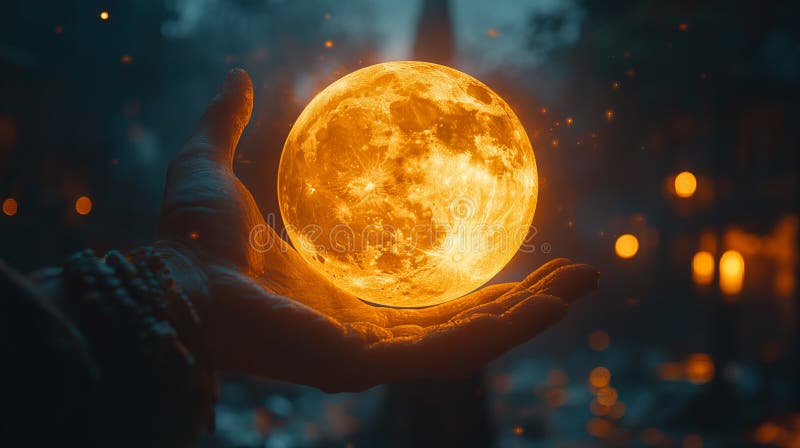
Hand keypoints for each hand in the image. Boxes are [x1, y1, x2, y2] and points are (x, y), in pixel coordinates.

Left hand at [157, 69, 597, 391]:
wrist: (167, 286)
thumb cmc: (186, 240)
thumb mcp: (213, 167)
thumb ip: (228, 125)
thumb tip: (234, 77)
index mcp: (341, 306)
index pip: (427, 302)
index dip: (476, 285)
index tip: (514, 253)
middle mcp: (364, 341)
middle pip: (462, 328)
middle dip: (522, 305)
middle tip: (573, 274)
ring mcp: (369, 359)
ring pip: (468, 344)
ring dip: (528, 317)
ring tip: (580, 285)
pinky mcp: (366, 365)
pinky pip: (449, 350)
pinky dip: (501, 330)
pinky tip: (547, 302)